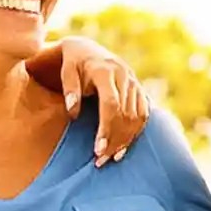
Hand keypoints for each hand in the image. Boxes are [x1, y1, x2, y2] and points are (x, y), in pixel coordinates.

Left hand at [55, 37, 148, 165]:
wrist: (87, 49)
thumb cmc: (72, 63)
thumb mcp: (66, 71)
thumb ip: (70, 90)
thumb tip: (73, 113)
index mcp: (105, 70)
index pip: (111, 104)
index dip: (106, 128)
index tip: (97, 150)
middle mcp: (124, 75)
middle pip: (125, 114)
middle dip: (115, 139)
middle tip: (101, 160)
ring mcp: (134, 82)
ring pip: (137, 116)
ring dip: (126, 139)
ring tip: (112, 158)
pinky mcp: (139, 90)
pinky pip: (144, 114)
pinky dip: (136, 132)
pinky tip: (124, 147)